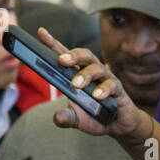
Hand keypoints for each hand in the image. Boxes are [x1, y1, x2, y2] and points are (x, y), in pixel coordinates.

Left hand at [34, 27, 148, 141]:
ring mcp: (106, 79)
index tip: (41, 33)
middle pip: (84, 55)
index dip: (53, 44)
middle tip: (62, 60)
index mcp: (78, 73)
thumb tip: (59, 118)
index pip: (65, 55)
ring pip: (97, 68)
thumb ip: (67, 117)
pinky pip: (112, 85)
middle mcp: (92, 72)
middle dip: (73, 55)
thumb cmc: (96, 116)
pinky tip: (97, 96)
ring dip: (86, 75)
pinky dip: (103, 89)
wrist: (118, 126)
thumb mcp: (78, 119)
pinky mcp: (118, 90)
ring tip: (76, 84)